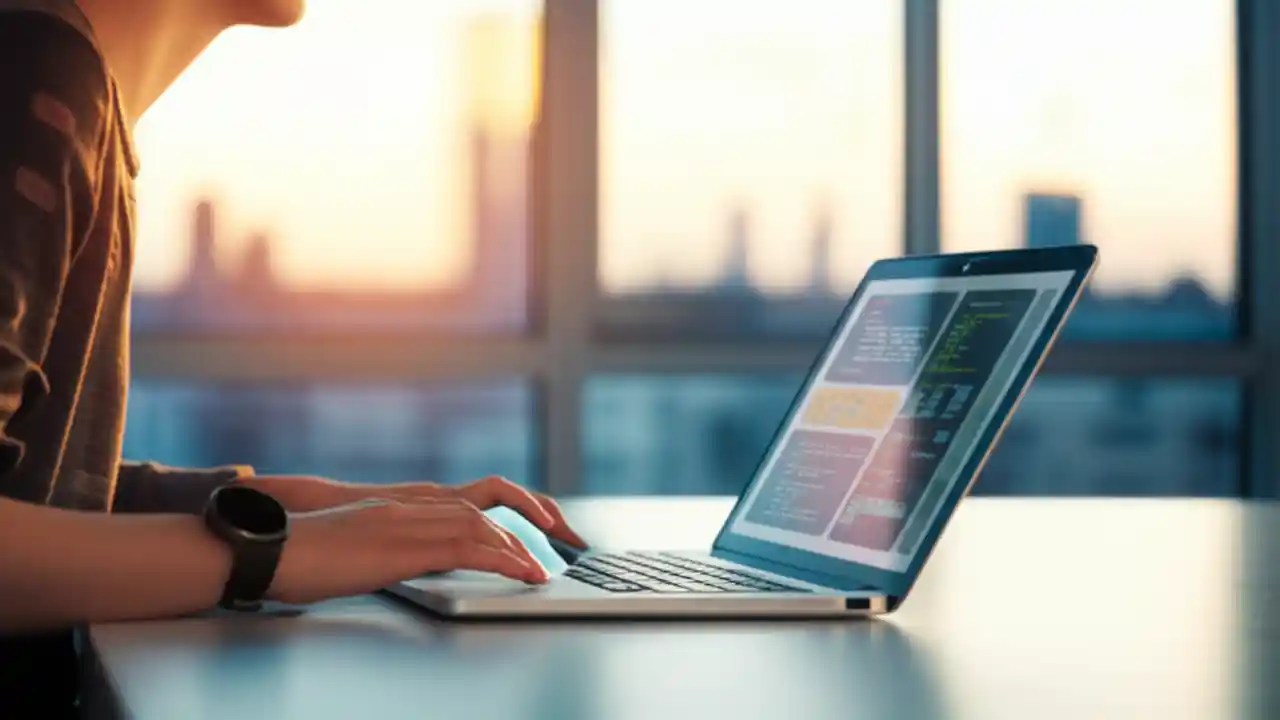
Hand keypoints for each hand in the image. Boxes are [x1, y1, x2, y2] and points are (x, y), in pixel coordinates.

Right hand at [248, 474, 587, 549]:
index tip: (530, 530)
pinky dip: (503, 559)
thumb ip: (383, 546)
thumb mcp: (353, 547)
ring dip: (518, 544)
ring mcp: (408, 521)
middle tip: (556, 542)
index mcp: (399, 504)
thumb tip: (398, 560)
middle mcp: (409, 505)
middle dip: (526, 519)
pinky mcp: (405, 545)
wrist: (269, 548)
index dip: (503, 513)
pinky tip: (523, 574)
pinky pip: (469, 547)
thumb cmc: (299, 555)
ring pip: (481, 522)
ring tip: (542, 568)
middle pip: (484, 501)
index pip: (466, 499)